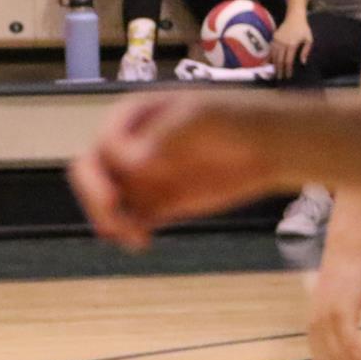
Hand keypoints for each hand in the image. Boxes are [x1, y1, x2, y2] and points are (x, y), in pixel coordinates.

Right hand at [67, 92, 282, 249]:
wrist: (268, 146)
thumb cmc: (233, 119)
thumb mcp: (197, 118)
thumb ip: (163, 139)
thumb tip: (131, 165)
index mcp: (130, 118)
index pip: (105, 141)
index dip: (114, 159)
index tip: (137, 170)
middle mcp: (129, 147)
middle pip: (92, 171)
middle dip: (95, 194)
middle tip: (112, 215)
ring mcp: (143, 178)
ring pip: (107, 200)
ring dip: (109, 219)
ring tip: (131, 236)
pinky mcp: (159, 204)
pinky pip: (132, 220)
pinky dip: (129, 232)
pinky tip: (140, 241)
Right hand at [271, 11, 313, 79]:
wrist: (294, 17)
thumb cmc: (304, 28)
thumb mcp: (309, 39)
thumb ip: (306, 51)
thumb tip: (303, 63)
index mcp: (292, 44)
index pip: (288, 60)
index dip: (288, 69)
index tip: (288, 76)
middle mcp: (282, 43)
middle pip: (279, 60)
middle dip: (279, 70)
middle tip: (279, 78)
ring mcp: (277, 40)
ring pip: (273, 55)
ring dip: (273, 65)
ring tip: (274, 73)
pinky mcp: (273, 38)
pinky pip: (270, 50)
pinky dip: (269, 57)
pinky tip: (268, 63)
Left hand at [308, 238, 360, 359]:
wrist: (346, 249)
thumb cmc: (348, 275)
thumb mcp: (340, 303)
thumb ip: (341, 322)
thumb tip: (351, 341)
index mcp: (313, 323)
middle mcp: (315, 323)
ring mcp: (327, 317)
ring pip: (342, 356)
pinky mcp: (342, 311)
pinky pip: (352, 343)